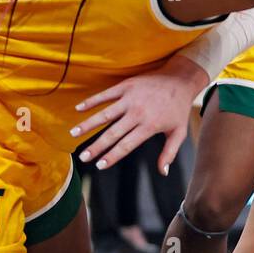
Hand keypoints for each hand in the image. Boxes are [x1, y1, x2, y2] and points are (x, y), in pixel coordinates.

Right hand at [68, 55, 207, 172]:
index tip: (99, 165)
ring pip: (105, 114)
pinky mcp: (126, 86)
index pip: (126, 145)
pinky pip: (105, 95)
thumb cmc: (178, 108)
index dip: (112, 156)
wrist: (180, 79)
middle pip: (113, 133)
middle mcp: (138, 113)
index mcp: (149, 126)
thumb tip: (162, 172)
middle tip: (83, 157)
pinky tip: (78, 109)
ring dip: (88, 124)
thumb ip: (169, 153)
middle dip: (97, 146)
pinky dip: (91, 101)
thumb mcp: (179, 132)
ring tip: (73, 134)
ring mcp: (130, 98)